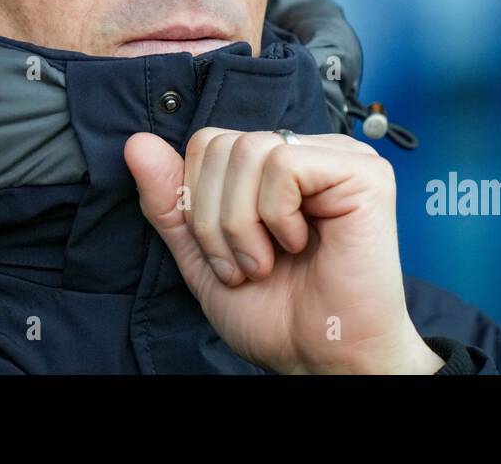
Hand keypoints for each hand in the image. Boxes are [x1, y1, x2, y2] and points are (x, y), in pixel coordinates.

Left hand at [124, 127, 443, 373]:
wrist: (323, 358)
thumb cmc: (277, 314)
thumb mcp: (202, 255)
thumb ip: (170, 201)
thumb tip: (137, 144)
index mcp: (276, 164)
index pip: (208, 142)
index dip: (199, 201)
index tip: (225, 255)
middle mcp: (310, 151)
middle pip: (223, 145)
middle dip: (217, 219)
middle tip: (248, 266)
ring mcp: (339, 157)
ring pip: (249, 151)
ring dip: (243, 224)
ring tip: (267, 262)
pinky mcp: (363, 173)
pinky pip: (285, 164)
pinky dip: (276, 217)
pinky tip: (299, 245)